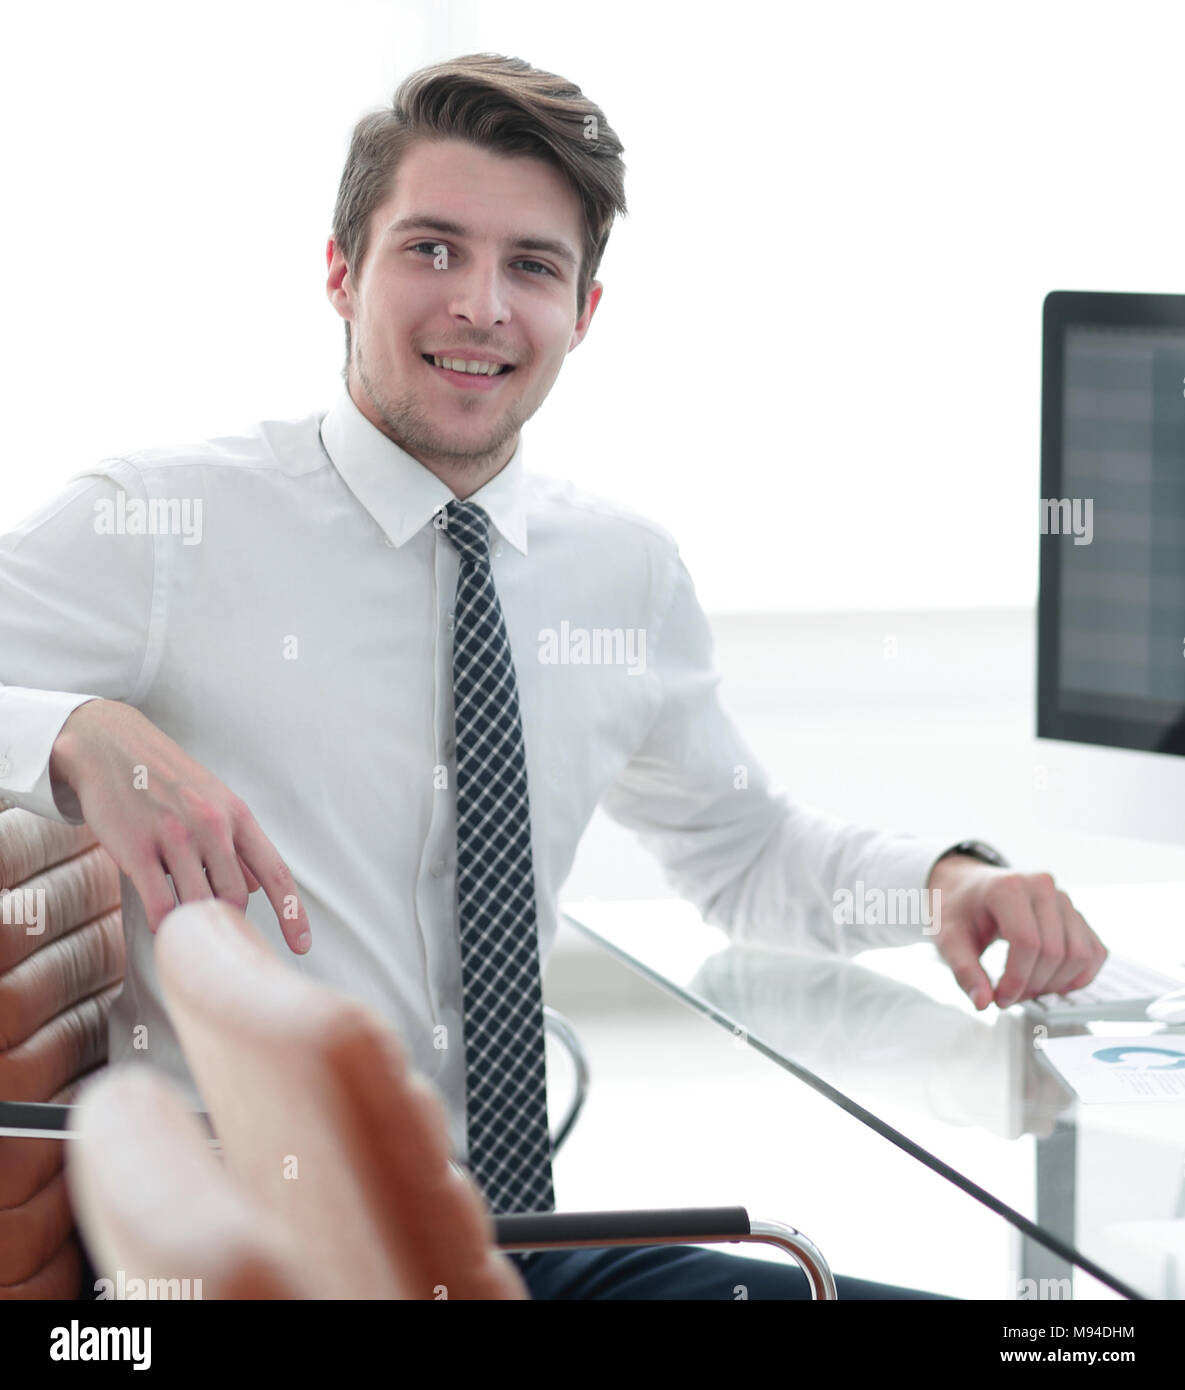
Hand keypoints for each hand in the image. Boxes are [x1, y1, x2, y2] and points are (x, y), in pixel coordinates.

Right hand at [49, 699, 309, 953]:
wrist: (109, 747)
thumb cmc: (166, 780)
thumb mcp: (213, 802)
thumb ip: (237, 845)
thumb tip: (259, 887)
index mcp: (236, 815)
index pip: (276, 872)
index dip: (292, 913)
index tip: (301, 946)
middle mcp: (212, 824)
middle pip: (235, 897)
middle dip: (227, 919)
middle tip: (209, 924)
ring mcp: (174, 836)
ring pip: (200, 905)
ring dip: (194, 924)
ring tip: (183, 923)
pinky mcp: (136, 848)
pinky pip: (161, 905)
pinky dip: (165, 924)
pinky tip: (162, 923)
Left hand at [926, 854, 1105, 1010]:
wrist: (967, 887)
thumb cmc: (958, 909)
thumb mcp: (948, 937)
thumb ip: (963, 970)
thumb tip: (982, 1002)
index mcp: (1007, 887)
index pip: (1027, 942)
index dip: (1017, 979)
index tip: (999, 998)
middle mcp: (1041, 887)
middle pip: (1055, 951)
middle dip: (1033, 986)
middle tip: (1009, 997)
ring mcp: (1063, 899)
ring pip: (1080, 954)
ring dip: (1057, 984)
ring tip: (1027, 989)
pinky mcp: (1075, 914)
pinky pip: (1095, 951)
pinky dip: (1080, 976)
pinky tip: (1053, 983)